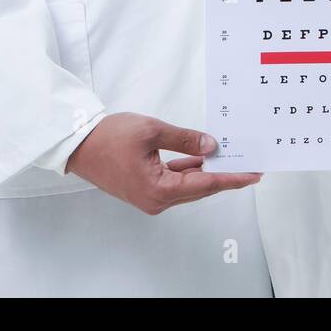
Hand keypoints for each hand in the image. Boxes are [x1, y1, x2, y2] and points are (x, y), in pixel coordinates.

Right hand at [66, 112, 259, 214]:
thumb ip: (186, 139)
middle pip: (199, 188)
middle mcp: (156, 200)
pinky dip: (189, 170)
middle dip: (225, 176)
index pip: (205, 185)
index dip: (232, 178)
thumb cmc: (109, 137)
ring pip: (188, 186)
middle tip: (249, 166)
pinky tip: (201, 158)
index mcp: (158, 190)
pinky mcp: (144, 189)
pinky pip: (174, 182)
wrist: (78, 144)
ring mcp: (149, 197)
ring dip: (207, 172)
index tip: (253, 175)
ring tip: (230, 159)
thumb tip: (211, 147)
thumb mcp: (153, 131)